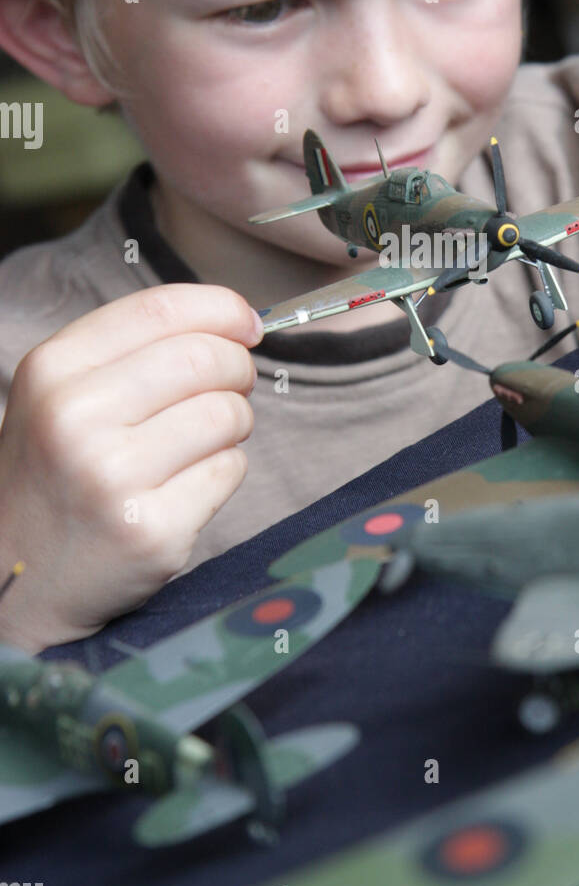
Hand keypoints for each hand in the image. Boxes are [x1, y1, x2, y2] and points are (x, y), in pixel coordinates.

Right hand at [0, 285, 262, 650]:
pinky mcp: (150, 530)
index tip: (249, 324)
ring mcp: (112, 477)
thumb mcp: (61, 395)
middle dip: (237, 369)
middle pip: (205, 359)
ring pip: (227, 415)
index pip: (161, 308)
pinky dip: (223, 472)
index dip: (221, 309)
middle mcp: (75, 419)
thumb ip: (136, 349)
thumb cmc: (57, 474)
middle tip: (232, 388)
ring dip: (234, 424)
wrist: (17, 577)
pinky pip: (229, 471)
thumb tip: (237, 322)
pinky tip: (184, 487)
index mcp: (52, 370)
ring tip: (199, 443)